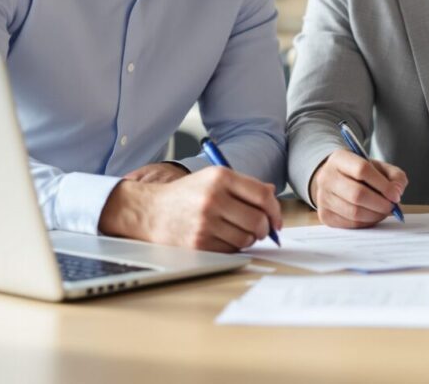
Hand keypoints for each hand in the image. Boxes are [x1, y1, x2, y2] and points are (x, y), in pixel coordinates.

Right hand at [98, 166, 281, 252]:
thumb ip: (244, 185)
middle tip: (262, 230)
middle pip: (258, 220)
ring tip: (238, 232)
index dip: (275, 210)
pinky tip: (224, 238)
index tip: (276, 220)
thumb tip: (272, 194)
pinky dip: (234, 247)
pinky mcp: (199, 242)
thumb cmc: (187, 194)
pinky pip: (231, 250)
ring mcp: (205, 222)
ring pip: (247, 238)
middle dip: (265, 229)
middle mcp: (213, 198)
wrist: (151, 210)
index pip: (263, 195)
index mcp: (220, 177)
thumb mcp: (213, 179)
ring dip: (249, 239)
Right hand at [307, 149, 408, 228]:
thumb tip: (397, 192)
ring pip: (354, 212)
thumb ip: (394, 176)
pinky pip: (350, 224)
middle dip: (380, 204)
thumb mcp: (378, 167)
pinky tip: (372, 216)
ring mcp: (323, 197)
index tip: (395, 195)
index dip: (383, 185)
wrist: (336, 180)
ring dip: (375, 215)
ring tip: (384, 211)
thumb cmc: (359, 174)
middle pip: (357, 194)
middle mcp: (326, 177)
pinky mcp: (324, 215)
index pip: (362, 170)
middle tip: (392, 206)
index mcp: (339, 158)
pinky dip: (366, 222)